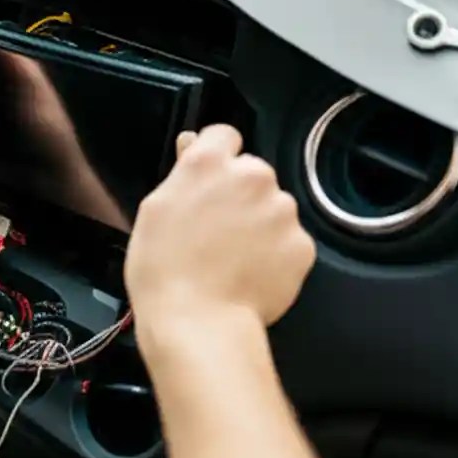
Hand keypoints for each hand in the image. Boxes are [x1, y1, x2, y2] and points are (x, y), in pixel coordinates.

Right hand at [124, 125, 315, 359]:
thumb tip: (193, 145)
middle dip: (240, 194)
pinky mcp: (302, 244)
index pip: (224, 134)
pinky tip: (250, 272)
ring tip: (232, 258)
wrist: (199, 323)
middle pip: (252, 173)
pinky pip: (290, 241)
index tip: (211, 179)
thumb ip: (182, 171)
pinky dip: (276, 254)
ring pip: (274, 207)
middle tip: (216, 230)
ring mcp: (282, 210)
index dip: (217, 157)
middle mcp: (252, 177)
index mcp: (210, 163)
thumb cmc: (164, 272)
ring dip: (259, 224)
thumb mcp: (155, 210)